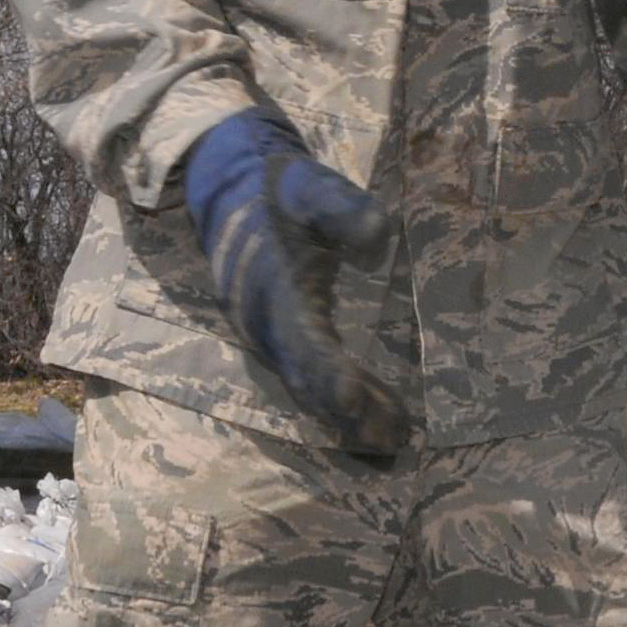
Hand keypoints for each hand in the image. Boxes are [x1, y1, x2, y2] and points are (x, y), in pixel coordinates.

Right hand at [182, 109, 411, 462]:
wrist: (234, 194)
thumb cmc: (281, 191)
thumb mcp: (310, 186)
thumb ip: (343, 207)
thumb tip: (379, 229)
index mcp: (275, 288)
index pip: (304, 339)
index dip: (329, 372)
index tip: (355, 399)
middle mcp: (268, 322)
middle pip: (308, 377)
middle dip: (346, 411)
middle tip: (390, 440)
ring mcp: (272, 334)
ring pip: (309, 385)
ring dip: (347, 415)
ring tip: (392, 440)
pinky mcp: (282, 337)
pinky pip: (310, 376)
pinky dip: (341, 398)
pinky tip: (379, 413)